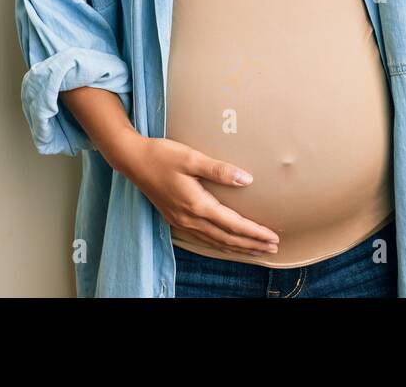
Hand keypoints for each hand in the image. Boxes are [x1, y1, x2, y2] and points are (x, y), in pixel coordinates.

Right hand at [119, 137, 280, 255]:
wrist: (132, 159)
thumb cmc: (161, 155)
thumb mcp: (191, 157)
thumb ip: (219, 170)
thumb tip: (246, 180)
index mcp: (196, 204)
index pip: (233, 224)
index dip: (255, 233)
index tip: (273, 237)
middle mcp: (189, 218)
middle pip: (226, 239)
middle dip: (251, 245)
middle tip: (272, 248)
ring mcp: (180, 221)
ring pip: (214, 242)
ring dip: (237, 247)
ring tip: (256, 250)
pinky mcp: (174, 218)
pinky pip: (203, 239)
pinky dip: (219, 244)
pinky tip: (226, 243)